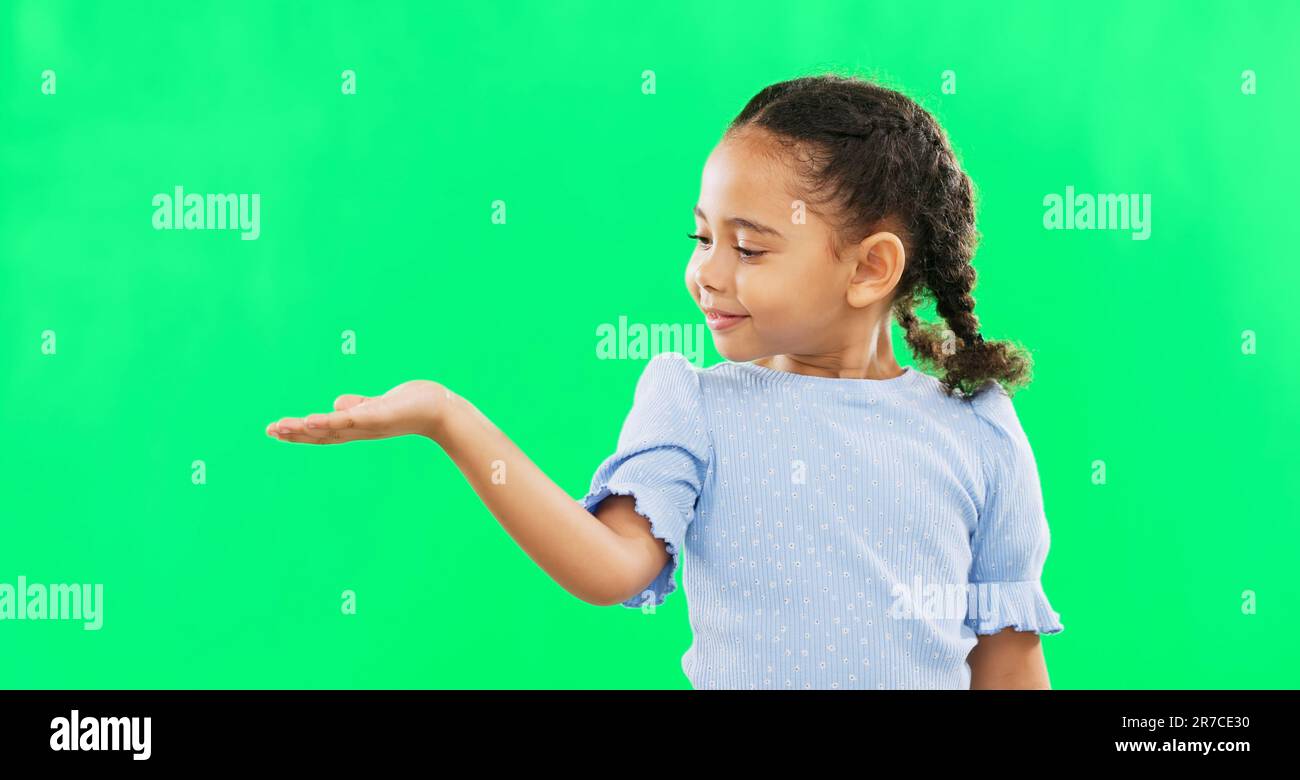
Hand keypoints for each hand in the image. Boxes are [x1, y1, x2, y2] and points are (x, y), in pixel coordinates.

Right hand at [266, 379, 449, 443]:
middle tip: (268, 431)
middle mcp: (360, 429)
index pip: (324, 432)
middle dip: (295, 434)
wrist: (440, 410)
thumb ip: (358, 406)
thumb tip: (335, 405)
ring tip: (280, 428)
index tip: (275, 430)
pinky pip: (349, 420)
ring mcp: (368, 424)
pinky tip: (311, 420)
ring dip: (304, 429)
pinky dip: (329, 421)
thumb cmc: (412, 406)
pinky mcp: (378, 416)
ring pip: (331, 429)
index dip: (300, 432)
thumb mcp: (378, 405)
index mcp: (358, 426)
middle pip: (322, 434)